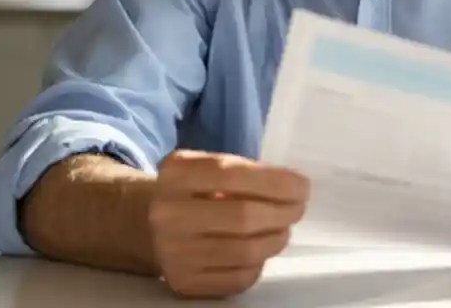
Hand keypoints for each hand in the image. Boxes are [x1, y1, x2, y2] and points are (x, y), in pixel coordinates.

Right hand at [148, 150, 310, 297]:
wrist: (148, 225)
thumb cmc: (195, 191)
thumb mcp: (207, 168)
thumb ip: (246, 173)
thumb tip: (295, 188)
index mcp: (176, 173)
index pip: (233, 174)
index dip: (277, 182)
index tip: (302, 187)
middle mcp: (168, 213)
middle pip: (243, 216)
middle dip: (282, 212)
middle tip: (298, 209)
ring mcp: (173, 251)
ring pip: (245, 251)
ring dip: (276, 239)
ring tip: (283, 230)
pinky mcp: (184, 282)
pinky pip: (238, 278)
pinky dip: (258, 264)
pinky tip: (260, 251)